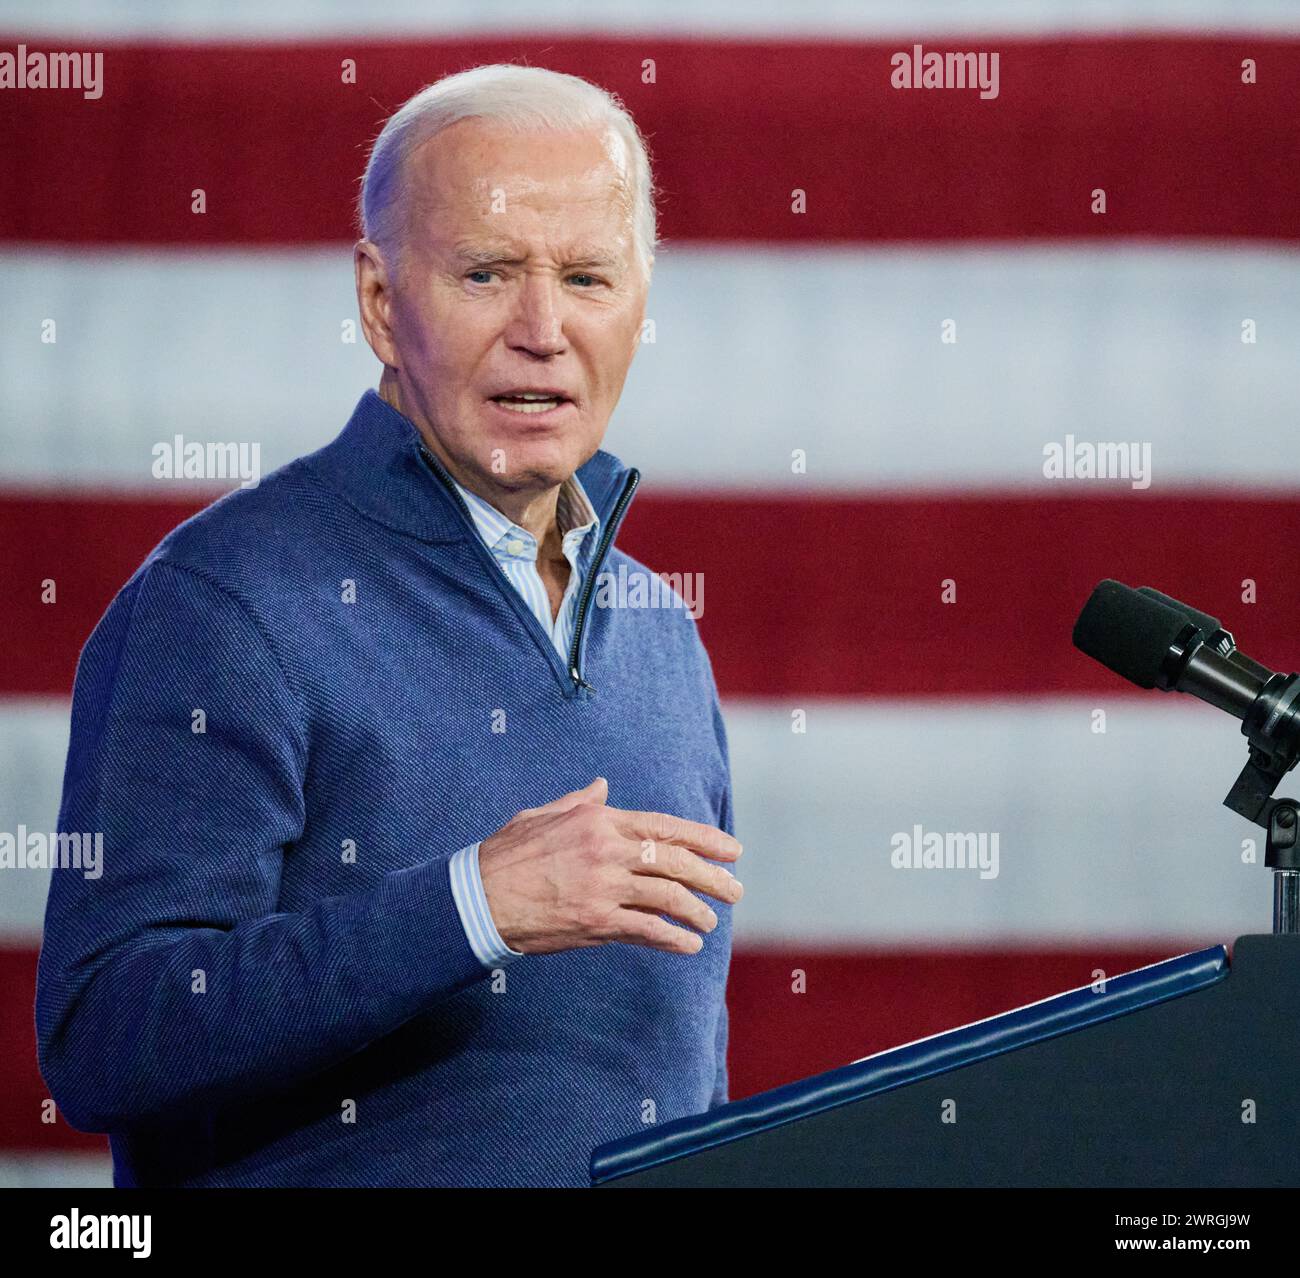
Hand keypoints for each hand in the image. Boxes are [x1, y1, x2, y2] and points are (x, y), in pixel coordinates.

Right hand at [478, 777, 743, 955]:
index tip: (732, 850)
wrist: (476, 898)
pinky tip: (688, 945)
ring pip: (668, 896)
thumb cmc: (504, 855)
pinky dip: (673, 938)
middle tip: (736, 889)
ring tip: (710, 922)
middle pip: (675, 861)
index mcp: (598, 821)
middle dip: (712, 877)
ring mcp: (603, 887)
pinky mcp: (596, 921)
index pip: (664, 827)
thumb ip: (579, 802)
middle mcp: (607, 850)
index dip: (704, 839)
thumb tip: (603, 786)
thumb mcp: (541, 815)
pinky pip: (647, 929)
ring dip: (696, 911)